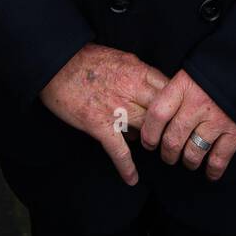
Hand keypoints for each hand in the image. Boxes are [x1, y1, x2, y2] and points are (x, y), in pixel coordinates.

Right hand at [39, 43, 168, 185]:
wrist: (55, 63)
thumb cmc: (85, 58)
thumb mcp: (119, 57)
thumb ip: (137, 73)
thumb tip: (148, 93)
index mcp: (136, 69)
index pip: (168, 89)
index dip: (176, 103)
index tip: (180, 113)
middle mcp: (130, 88)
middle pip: (162, 111)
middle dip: (169, 125)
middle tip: (173, 136)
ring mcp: (116, 108)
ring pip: (146, 130)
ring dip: (152, 142)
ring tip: (156, 151)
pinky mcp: (98, 124)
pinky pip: (118, 149)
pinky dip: (126, 166)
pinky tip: (132, 178)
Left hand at [140, 68, 235, 181]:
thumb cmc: (216, 68)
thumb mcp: (191, 70)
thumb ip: (176, 91)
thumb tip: (157, 113)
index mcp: (183, 86)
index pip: (157, 114)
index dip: (149, 133)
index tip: (148, 142)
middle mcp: (197, 104)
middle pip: (173, 139)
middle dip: (167, 153)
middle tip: (168, 155)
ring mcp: (216, 120)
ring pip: (193, 152)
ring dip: (188, 161)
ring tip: (188, 160)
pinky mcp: (235, 132)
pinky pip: (219, 159)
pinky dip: (213, 170)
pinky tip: (210, 173)